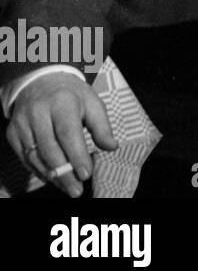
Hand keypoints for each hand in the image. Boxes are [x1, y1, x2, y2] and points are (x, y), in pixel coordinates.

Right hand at [6, 71, 116, 196]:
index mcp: (61, 102)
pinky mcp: (12, 133)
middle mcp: (38, 113)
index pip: (68, 133)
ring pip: (35, 156)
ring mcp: (22, 123)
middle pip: (50, 149)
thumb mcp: (92, 103)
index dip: (76, 156)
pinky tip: (53, 178)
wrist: (40, 81)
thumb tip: (112, 147)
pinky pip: (24, 157)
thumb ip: (102, 126)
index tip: (86, 174)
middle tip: (76, 189)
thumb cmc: (72, 95)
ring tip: (67, 187)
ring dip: (51, 175)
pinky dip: (39, 170)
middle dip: (64, 173)